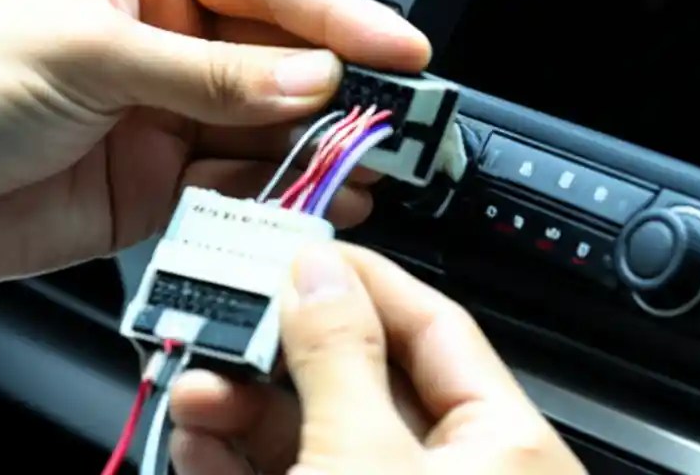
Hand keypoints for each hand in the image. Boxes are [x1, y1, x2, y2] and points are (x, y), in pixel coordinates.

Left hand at [0, 0, 428, 327]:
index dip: (340, 15)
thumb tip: (308, 77)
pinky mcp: (159, 184)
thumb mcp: (84, 57)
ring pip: (267, 127)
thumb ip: (207, 74)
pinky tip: (311, 202)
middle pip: (279, 56)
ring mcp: (166, 114)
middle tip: (395, 118)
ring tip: (363, 168)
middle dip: (339, 87)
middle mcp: (164, 38)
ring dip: (317, 149)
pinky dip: (277, 198)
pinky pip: (237, 187)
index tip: (399, 48)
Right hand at [169, 244, 586, 474]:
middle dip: (282, 349)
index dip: (362, 277)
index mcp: (503, 447)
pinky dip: (241, 462)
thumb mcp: (361, 463)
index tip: (295, 246)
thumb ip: (338, 360)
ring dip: (246, 409)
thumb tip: (318, 273)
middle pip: (364, 379)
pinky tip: (201, 442)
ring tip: (196, 385)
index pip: (434, 325)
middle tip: (225, 313)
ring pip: (318, 436)